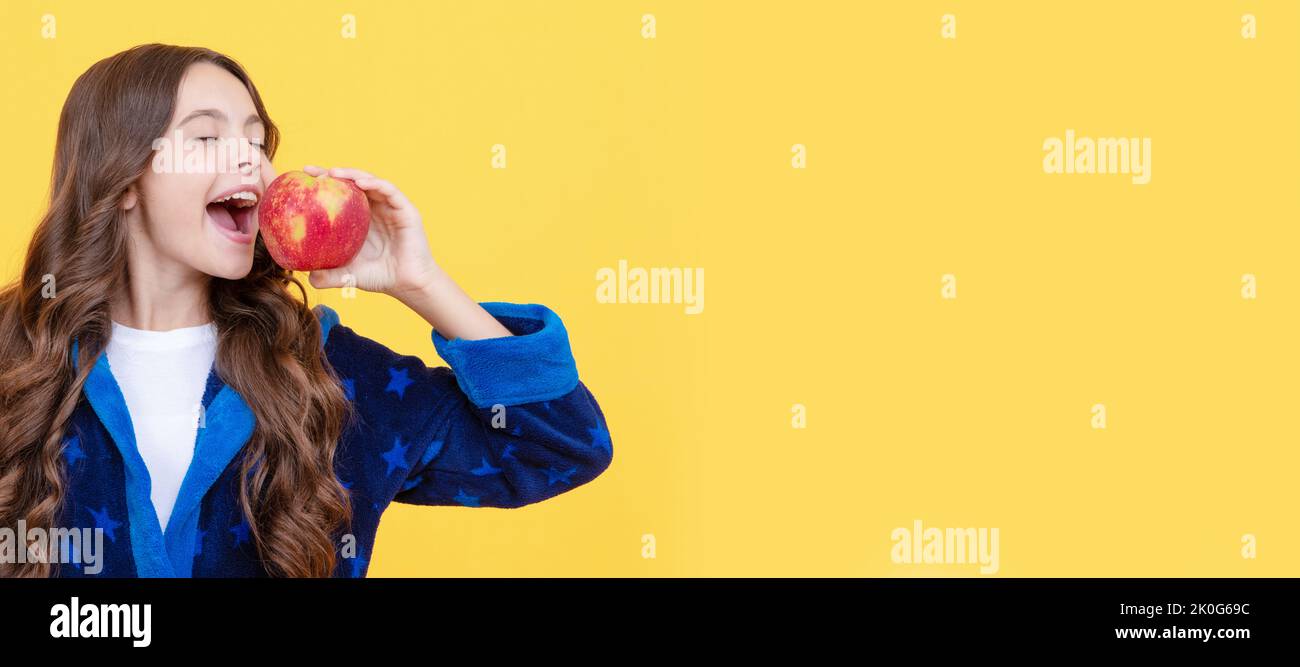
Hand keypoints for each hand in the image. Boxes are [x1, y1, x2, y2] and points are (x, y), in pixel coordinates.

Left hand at [301, 166, 441, 296]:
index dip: (323, 184)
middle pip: (353, 182)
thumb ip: (329, 275)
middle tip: (313, 172)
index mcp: (360, 218)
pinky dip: (375, 183)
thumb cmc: (380, 277)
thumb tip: (308, 278)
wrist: (408, 285)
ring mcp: (390, 208)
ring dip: (352, 174)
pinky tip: (361, 182)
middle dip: (332, 173)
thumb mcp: (348, 275)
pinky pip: (390, 191)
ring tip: (334, 173)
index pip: (340, 194)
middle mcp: (375, 208)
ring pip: (371, 181)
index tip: (303, 177)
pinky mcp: (405, 210)